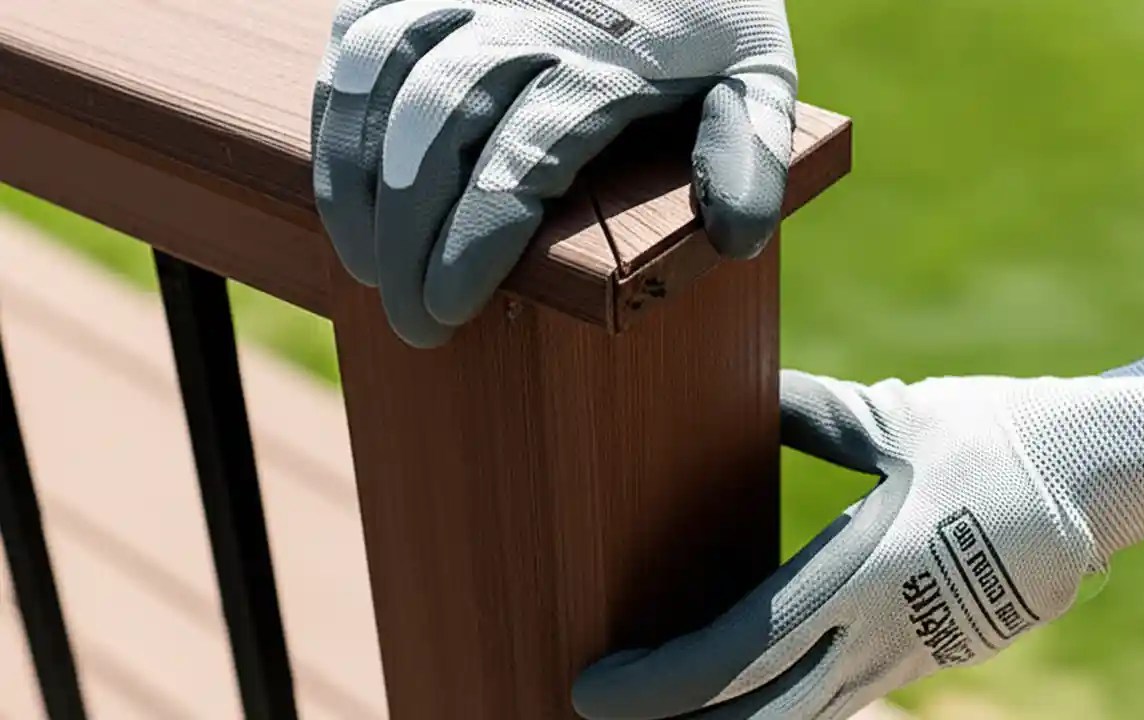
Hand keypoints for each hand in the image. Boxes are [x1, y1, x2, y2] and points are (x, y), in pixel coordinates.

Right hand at [312, 0, 796, 346]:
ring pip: (379, 79)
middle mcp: (521, 12)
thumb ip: (749, 146)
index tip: (446, 307)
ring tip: (364, 265)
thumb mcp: (755, 68)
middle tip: (408, 318)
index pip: (519, 161)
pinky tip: (347, 180)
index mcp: (604, 54)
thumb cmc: (705, 6)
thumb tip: (735, 237)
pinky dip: (340, 112)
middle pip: (434, 128)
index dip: (470, 243)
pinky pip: (358, 37)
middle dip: (405, 235)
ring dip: (356, 179)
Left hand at [572, 339, 1143, 718]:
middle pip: (761, 716)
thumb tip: (734, 389)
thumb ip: (803, 409)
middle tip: (606, 712)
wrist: (1102, 474)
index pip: (740, 650)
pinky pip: (842, 703)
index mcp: (864, 570)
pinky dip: (783, 710)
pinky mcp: (931, 654)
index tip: (597, 688)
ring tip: (667, 715)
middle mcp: (881, 630)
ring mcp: (911, 653)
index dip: (661, 682)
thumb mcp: (892, 416)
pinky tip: (747, 702)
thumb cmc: (994, 434)